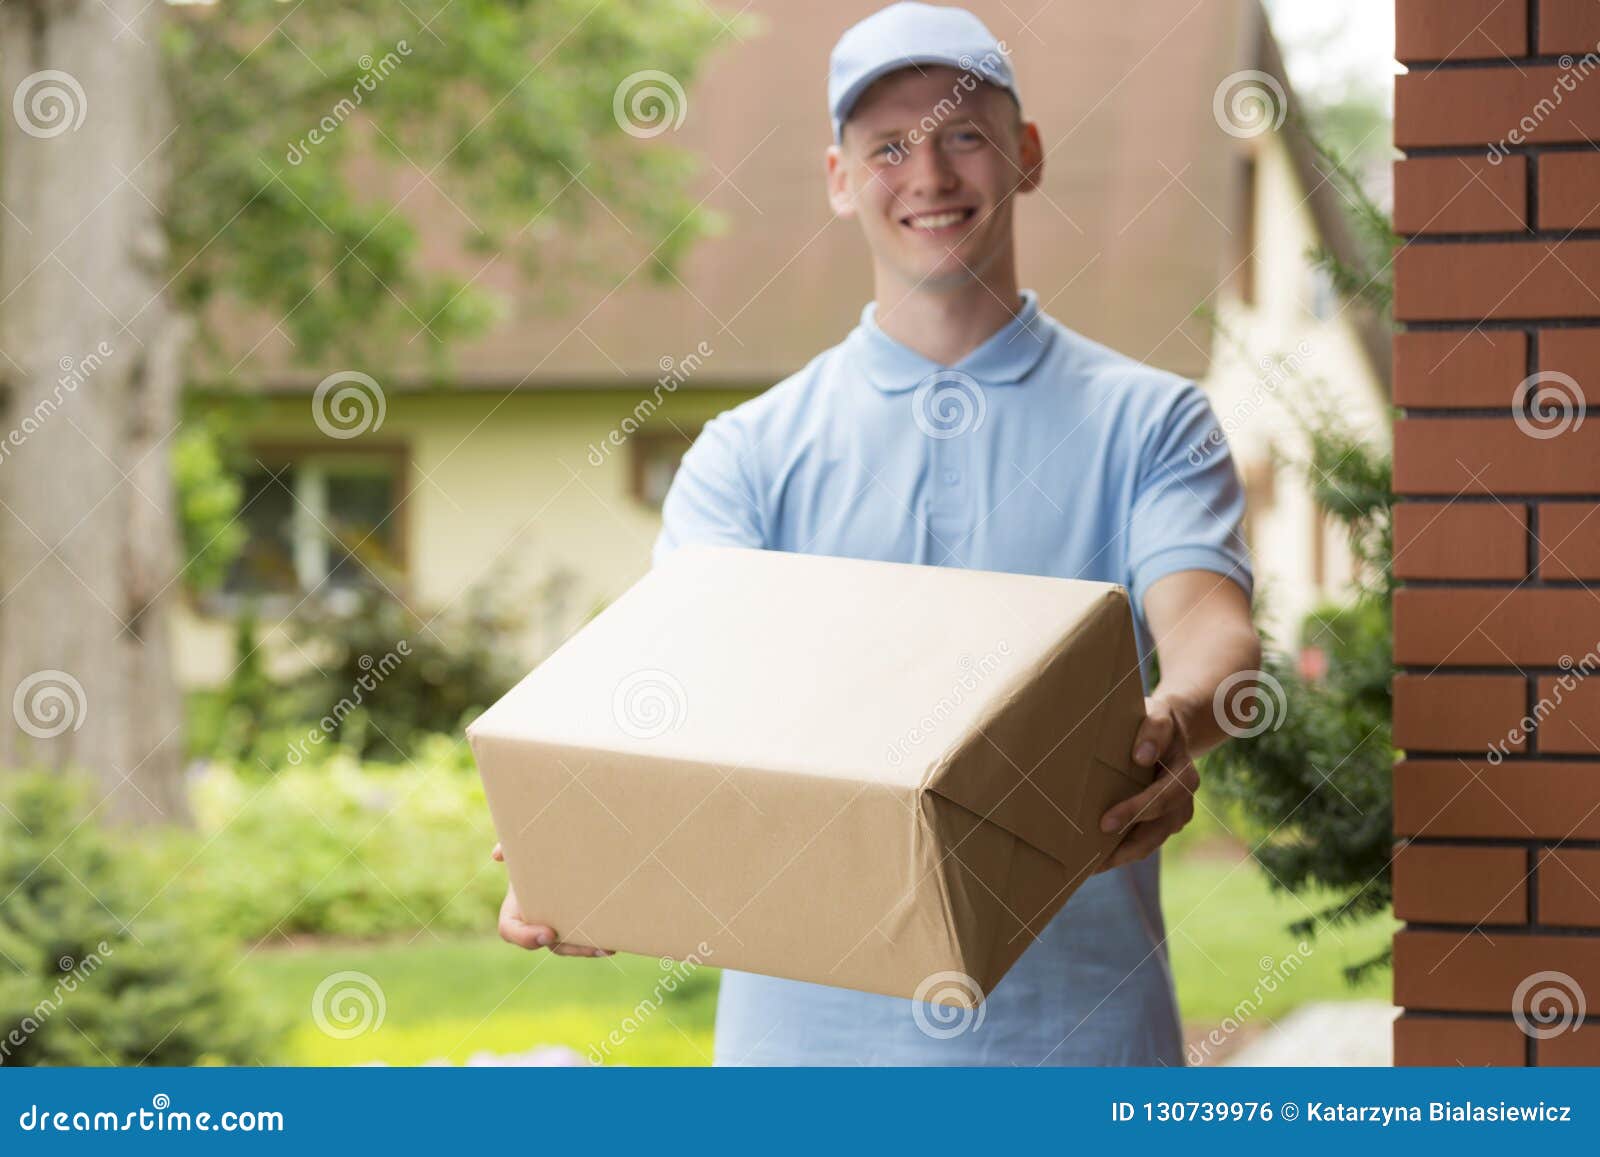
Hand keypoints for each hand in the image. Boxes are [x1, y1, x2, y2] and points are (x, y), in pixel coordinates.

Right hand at [491, 843, 612, 956]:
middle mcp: (535, 920)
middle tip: (587, 944)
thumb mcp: (520, 845)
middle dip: (569, 947)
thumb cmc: (535, 847)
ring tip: (607, 947)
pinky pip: (585, 938)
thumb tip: (498, 855)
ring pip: (569, 944)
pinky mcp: (577, 920)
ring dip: (587, 948)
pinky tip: (616, 942)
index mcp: (515, 906)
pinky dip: (599, 941)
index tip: (546, 933)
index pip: (510, 930)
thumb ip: (509, 846)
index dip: (524, 937)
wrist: (560, 847)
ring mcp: (557, 923)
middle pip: (547, 943)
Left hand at [1096, 696, 1198, 871]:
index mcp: (1183, 775)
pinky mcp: (1163, 822)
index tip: (1106, 822)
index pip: (1161, 797)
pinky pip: (1143, 841)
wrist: (1169, 729)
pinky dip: (1122, 850)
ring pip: (1150, 842)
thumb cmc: (1156, 720)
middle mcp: (1184, 800)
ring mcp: (1175, 815)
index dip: (1135, 811)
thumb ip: (1153, 729)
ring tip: (1089, 866)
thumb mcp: (1157, 713)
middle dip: (1125, 844)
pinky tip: (1096, 858)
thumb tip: (1142, 756)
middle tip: (1092, 858)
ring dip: (1122, 855)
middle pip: (1157, 829)